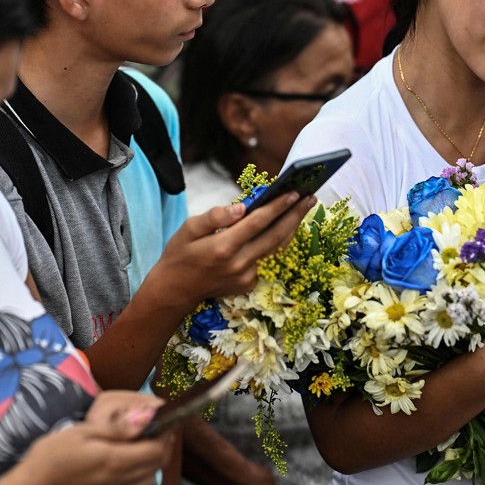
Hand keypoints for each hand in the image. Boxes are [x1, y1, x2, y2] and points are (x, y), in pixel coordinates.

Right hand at [3, 391, 171, 484]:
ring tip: (140, 443)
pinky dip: (141, 475)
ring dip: (152, 460)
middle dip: (162, 444)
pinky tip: (127, 464)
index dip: (165, 433)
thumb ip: (118, 428)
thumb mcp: (83, 431)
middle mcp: (121, 482)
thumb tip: (146, 418)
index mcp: (116, 461)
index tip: (163, 420)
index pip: (158, 449)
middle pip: (158, 464)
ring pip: (150, 477)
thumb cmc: (51, 457)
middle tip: (154, 428)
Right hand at [149, 192, 316, 310]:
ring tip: (302, 209)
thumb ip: (215, 217)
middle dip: (294, 215)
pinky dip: (272, 243)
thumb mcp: (188, 229)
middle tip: (310, 197)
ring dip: (291, 228)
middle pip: (275, 236)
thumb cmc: (179, 255)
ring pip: (275, 248)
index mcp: (223, 247)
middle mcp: (239, 264)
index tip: (293, 192)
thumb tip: (241, 208)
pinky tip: (280, 227)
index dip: (277, 207)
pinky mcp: (248, 284)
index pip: (257, 223)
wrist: (174, 291)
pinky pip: (264, 259)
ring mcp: (246, 277)